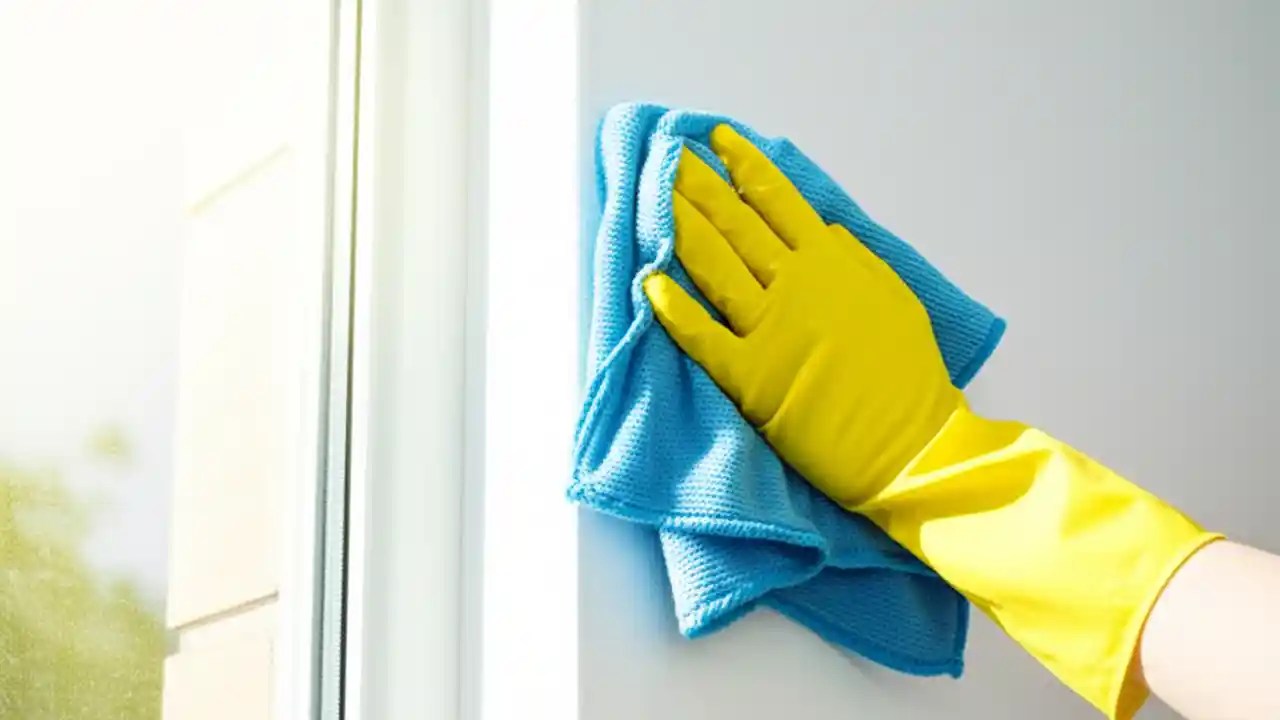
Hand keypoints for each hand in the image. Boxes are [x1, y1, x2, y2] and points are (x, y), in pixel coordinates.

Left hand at [643, 125, 960, 505]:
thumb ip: (853, 261)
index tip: (717, 139)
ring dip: (680, 227)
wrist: (914, 446)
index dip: (744, 166)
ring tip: (652, 197)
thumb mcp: (895, 300)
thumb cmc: (912, 379)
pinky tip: (647, 282)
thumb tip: (819, 231)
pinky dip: (673, 309)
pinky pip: (702, 336)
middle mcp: (797, 285)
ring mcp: (771, 330)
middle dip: (698, 186)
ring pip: (714, 266)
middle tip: (665, 155)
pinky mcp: (751, 378)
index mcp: (833, 263)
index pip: (778, 200)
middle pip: (736, 224)